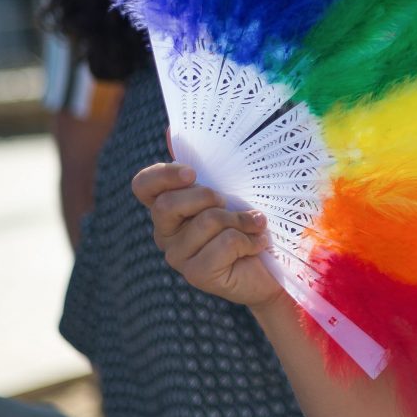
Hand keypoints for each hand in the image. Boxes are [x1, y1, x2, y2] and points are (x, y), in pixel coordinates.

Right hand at [132, 161, 281, 306]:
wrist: (272, 267)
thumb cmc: (251, 223)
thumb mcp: (234, 193)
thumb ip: (214, 176)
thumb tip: (190, 142)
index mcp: (170, 207)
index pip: (143, 186)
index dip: (161, 175)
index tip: (191, 173)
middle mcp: (167, 232)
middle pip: (168, 204)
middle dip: (208, 196)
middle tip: (230, 204)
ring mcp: (178, 256)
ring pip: (207, 220)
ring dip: (241, 220)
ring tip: (254, 228)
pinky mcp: (197, 274)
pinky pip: (226, 243)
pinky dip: (250, 240)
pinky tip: (256, 246)